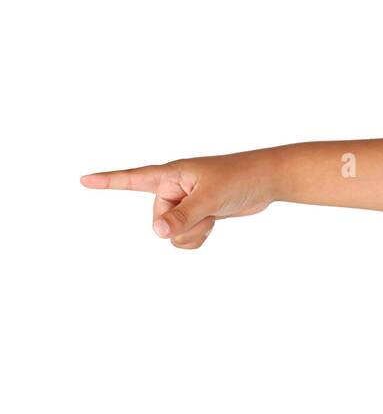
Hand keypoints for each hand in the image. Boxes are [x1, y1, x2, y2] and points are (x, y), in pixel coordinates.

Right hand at [80, 148, 281, 248]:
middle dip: (183, 223)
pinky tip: (214, 222)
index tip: (84, 180)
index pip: (133, 179)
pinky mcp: (196, 215)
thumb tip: (157, 231)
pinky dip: (198, 237)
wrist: (267, 181)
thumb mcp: (210, 198)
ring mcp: (184, 204)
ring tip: (213, 213)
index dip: (108, 181)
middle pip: (159, 221)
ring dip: (193, 232)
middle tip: (208, 207)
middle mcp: (173, 189)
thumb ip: (183, 216)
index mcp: (171, 175)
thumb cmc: (240, 178)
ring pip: (172, 234)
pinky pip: (185, 238)